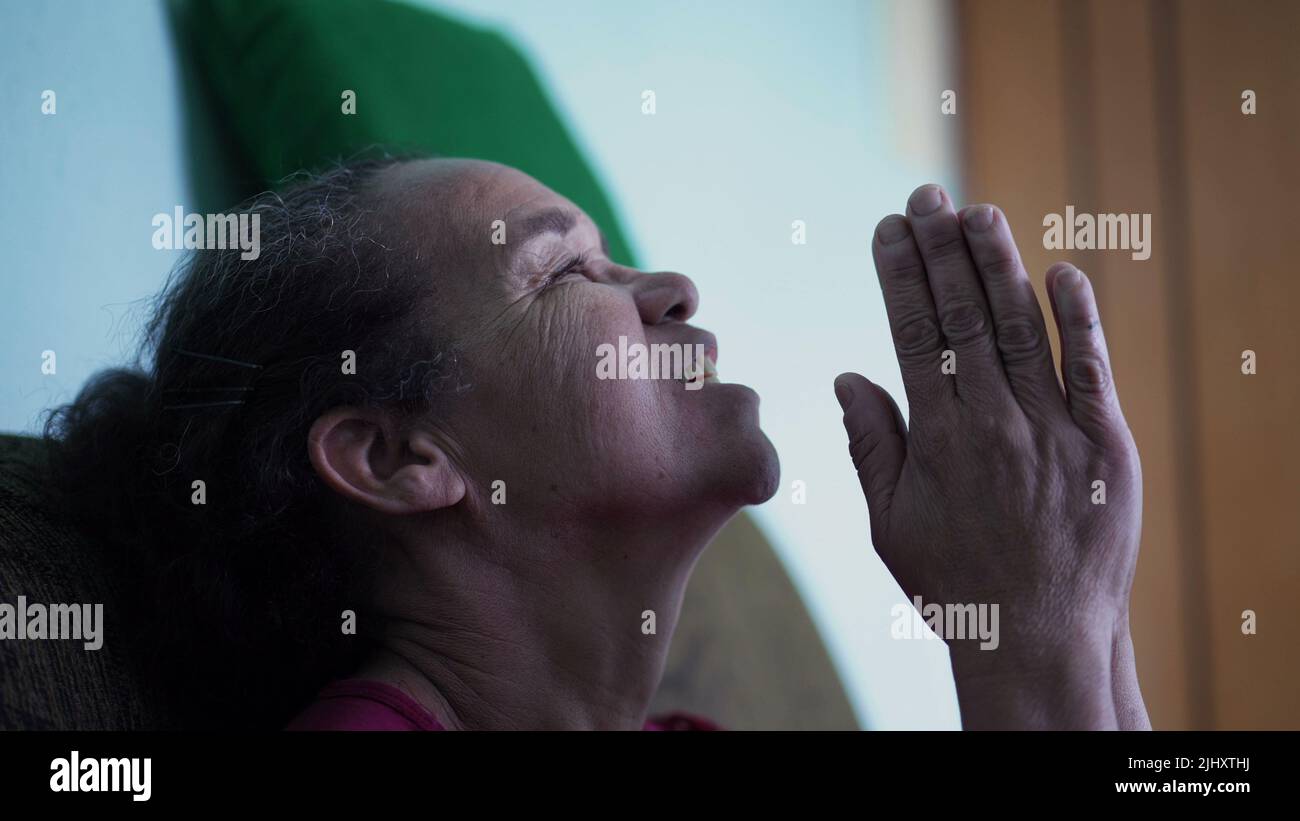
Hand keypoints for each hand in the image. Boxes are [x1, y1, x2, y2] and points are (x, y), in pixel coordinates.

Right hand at [835, 184, 1146, 728]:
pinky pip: (1092, 367)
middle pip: (964, 313)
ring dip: (1000, 265)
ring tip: (980, 213)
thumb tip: (848, 376)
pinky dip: (1078, 317)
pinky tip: (1062, 271)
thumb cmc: (955, 581)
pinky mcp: (1106, 442)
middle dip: (941, 248)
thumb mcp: (890, 522)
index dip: (899, 273)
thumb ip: (873, 443)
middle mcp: (995, 419)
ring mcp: (1054, 427)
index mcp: (938, 435)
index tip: (886, 228)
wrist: (1040, 634)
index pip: (914, 331)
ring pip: (1022, 327)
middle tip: (927, 195)